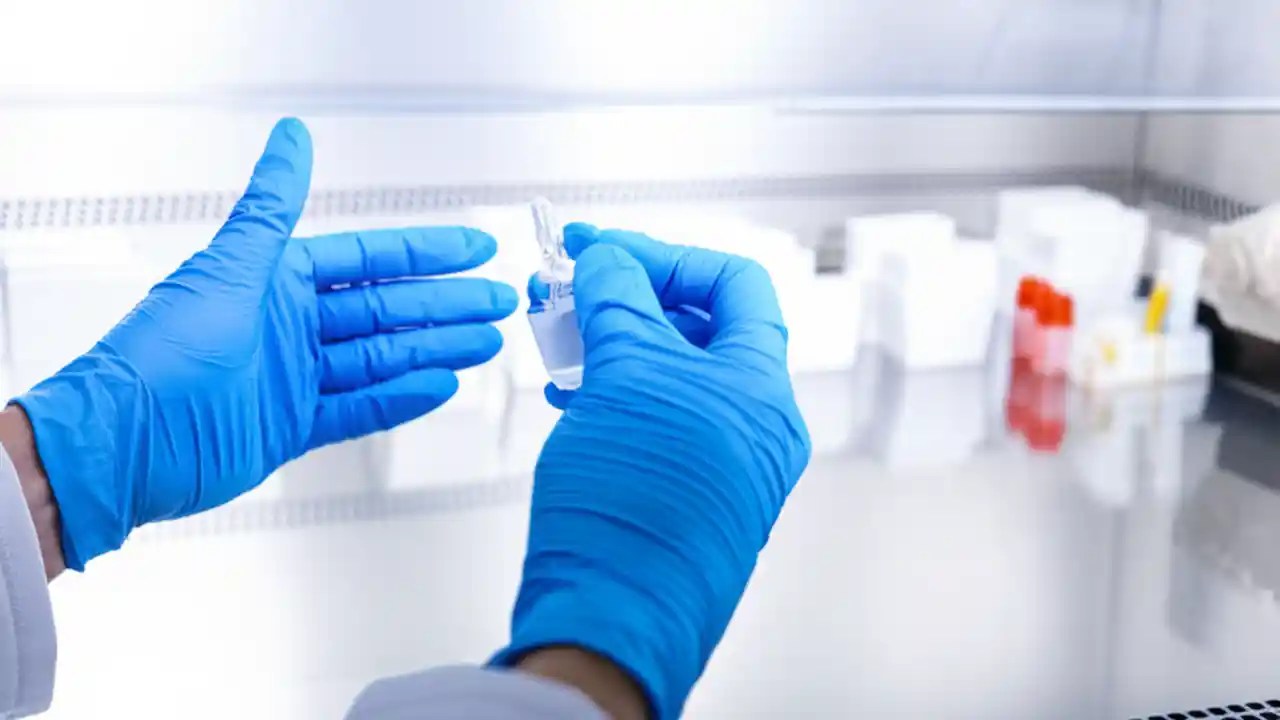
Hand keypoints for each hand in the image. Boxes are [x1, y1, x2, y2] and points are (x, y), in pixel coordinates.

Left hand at [14, 119, 517, 569]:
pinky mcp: (291, 426)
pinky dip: (402, 398)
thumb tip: (293, 139)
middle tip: (497, 304)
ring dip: (436, 350)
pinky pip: (360, 408)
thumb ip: (272, 204)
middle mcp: (289, 326)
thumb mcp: (231, 264)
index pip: (369, 260)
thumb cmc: (164, 351)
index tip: (473, 250)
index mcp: (276, 281)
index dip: (425, 253)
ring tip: (484, 345)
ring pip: (383, 359)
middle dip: (446, 306)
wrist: (127, 443)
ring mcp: (293, 378)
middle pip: (387, 310)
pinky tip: (439, 386)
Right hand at [496, 224, 810, 717]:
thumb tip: (610, 258)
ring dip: (612, 341)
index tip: (603, 250)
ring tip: (558, 332)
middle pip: (700, 327)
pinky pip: (655, 419)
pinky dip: (613, 390)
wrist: (613, 619)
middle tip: (571, 284)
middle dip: (629, 295)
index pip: (734, 284)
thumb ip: (619, 302)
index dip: (665, 256)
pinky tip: (569, 389)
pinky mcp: (684, 492)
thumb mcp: (624, 376)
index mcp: (762, 389)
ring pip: (671, 373)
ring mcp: (721, 461)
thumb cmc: (635, 513)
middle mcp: (753, 424)